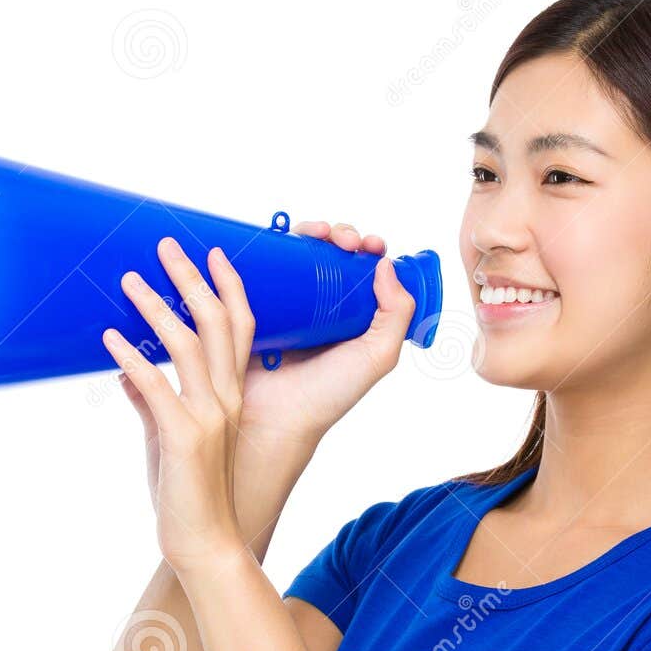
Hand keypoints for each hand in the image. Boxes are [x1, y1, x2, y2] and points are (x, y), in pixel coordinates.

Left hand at [103, 236, 253, 573]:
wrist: (204, 542)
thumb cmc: (186, 494)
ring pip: (189, 346)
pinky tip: (109, 339)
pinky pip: (156, 386)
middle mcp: (226, 400)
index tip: (211, 251)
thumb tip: (126, 369)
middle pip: (218, 323)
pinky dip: (132, 358)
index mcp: (230, 397)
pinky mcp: (185, 437)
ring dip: (156, 309)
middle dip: (191, 279)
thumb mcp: (167, 438)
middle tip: (165, 245)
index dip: (228, 287)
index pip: (240, 329)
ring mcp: (209, 417)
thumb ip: (150, 401)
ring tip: (129, 281)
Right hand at [237, 220, 416, 451]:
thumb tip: (386, 263)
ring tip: (313, 233)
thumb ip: (396, 315)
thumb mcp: (377, 357)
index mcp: (352, 318)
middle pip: (330, 255)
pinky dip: (270, 246)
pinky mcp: (254, 304)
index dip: (368, 249)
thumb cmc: (327, 396)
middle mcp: (321, 308)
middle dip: (340, 235)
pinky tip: (278, 236)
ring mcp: (287, 304)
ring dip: (308, 233)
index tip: (369, 245)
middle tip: (341, 241)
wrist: (274, 417)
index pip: (363, 270)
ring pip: (298, 255)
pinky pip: (263, 267)